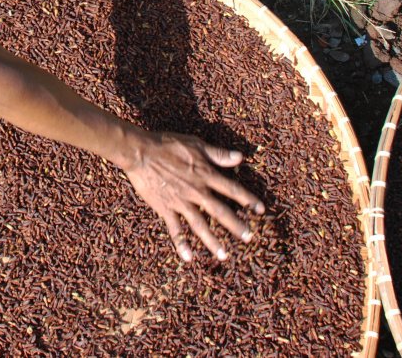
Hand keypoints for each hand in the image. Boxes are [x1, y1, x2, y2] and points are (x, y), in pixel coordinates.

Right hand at [122, 131, 263, 262]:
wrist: (141, 153)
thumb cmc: (168, 144)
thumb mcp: (195, 144)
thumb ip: (217, 154)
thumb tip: (240, 157)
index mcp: (205, 175)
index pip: (232, 189)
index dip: (247, 199)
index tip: (260, 210)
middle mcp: (196, 191)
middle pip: (220, 211)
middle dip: (235, 225)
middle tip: (249, 238)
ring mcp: (181, 202)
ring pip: (200, 225)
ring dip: (212, 241)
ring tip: (224, 256)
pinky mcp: (165, 208)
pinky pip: (175, 229)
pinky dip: (182, 243)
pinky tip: (189, 257)